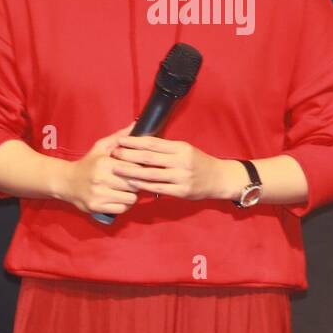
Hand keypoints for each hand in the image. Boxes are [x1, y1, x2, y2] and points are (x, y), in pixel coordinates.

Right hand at [56, 124, 138, 216]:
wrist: (66, 181)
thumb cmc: (88, 163)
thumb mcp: (101, 147)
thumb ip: (120, 137)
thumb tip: (136, 124)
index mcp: (105, 163)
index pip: (134, 167)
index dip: (140, 168)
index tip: (139, 168)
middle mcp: (101, 179)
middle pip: (134, 184)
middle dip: (137, 182)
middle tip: (134, 179)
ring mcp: (99, 195)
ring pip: (130, 199)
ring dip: (132, 194)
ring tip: (127, 189)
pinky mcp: (97, 207)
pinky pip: (122, 209)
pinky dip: (124, 204)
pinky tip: (120, 198)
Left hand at [109, 135, 238, 202]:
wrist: (219, 178)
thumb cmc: (199, 162)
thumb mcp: (185, 149)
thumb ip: (166, 148)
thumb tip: (141, 143)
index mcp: (181, 148)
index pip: (153, 143)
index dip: (134, 142)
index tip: (120, 140)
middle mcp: (181, 161)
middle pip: (149, 158)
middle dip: (129, 155)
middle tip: (113, 153)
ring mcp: (181, 177)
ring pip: (150, 174)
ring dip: (131, 171)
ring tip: (116, 168)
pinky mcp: (181, 192)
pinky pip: (157, 188)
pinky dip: (142, 185)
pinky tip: (131, 182)